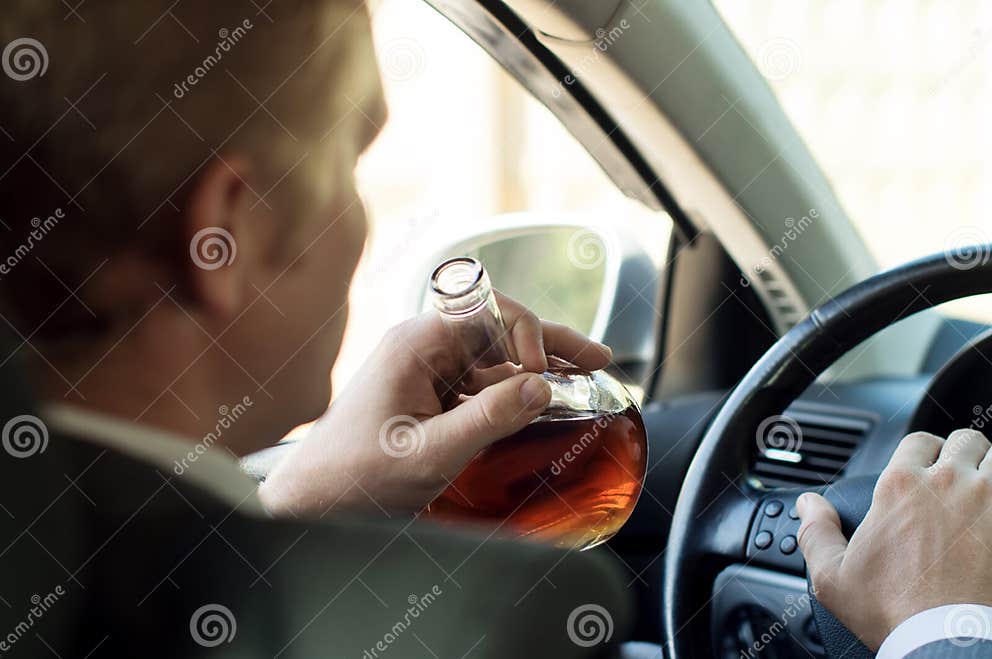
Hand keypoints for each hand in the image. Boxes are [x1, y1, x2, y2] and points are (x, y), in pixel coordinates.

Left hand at [257, 292, 611, 516]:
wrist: (313, 501)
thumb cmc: (356, 476)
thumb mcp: (429, 453)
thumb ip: (488, 419)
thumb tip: (542, 385)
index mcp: (418, 345)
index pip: (489, 310)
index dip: (527, 334)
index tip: (543, 376)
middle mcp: (423, 347)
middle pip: (499, 329)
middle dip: (549, 343)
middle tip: (597, 359)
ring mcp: (425, 370)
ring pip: (493, 356)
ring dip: (536, 366)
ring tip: (583, 377)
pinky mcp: (426, 394)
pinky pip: (478, 382)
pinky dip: (513, 390)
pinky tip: (539, 403)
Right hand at [797, 429, 991, 649]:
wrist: (947, 641)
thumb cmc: (893, 610)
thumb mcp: (833, 577)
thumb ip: (816, 532)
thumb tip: (808, 505)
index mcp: (900, 486)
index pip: (919, 441)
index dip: (922, 453)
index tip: (924, 469)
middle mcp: (948, 482)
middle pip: (966, 440)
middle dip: (962, 454)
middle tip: (958, 477)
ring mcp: (990, 500)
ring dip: (990, 468)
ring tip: (983, 491)